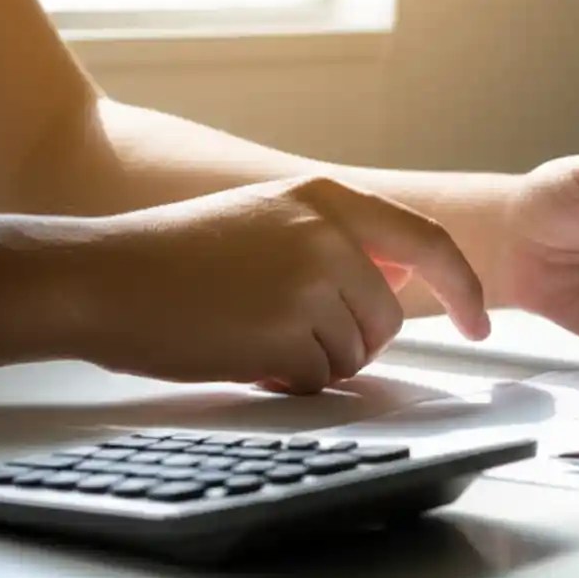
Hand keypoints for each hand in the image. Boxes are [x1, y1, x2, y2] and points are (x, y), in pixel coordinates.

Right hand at [79, 177, 489, 392]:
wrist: (99, 277)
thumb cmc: (173, 257)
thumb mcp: (266, 220)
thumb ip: (335, 242)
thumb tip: (394, 280)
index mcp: (326, 198)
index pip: (428, 242)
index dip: (463, 288)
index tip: (479, 322)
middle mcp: (329, 233)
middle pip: (387, 317)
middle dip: (353, 341)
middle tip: (292, 336)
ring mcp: (311, 281)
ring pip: (355, 352)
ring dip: (314, 359)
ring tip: (253, 332)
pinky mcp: (288, 331)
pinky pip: (320, 378)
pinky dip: (289, 379)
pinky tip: (242, 352)